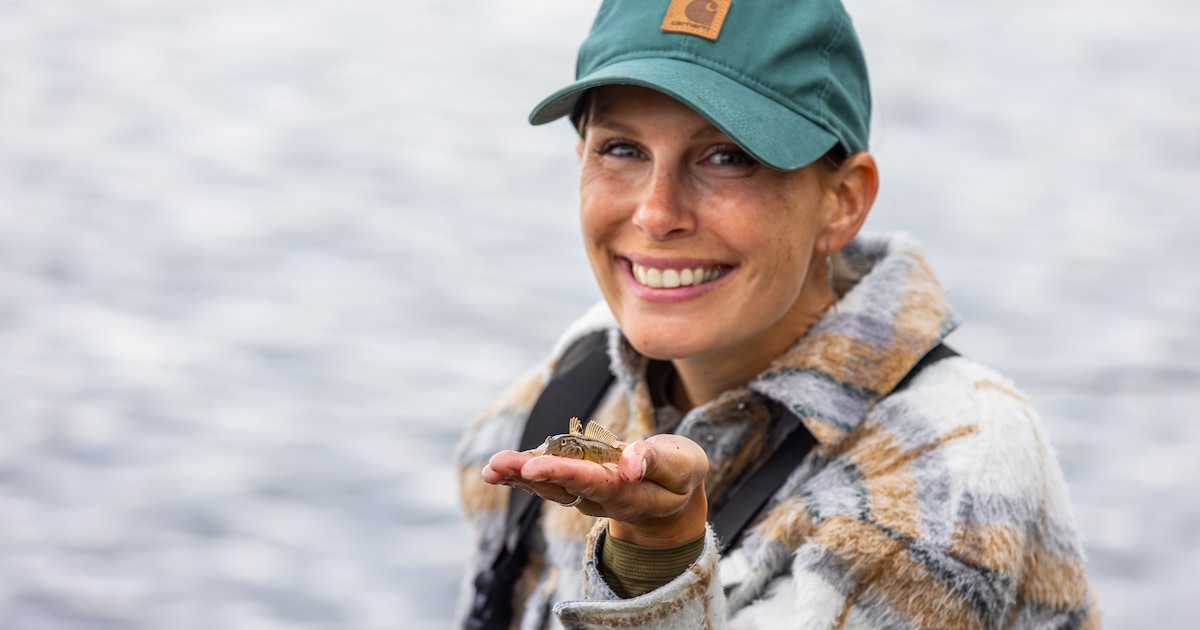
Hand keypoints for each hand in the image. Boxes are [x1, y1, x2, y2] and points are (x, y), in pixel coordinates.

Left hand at [482, 434, 708, 546]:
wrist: (675, 493)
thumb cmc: (681, 474)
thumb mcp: (683, 465)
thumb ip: (657, 462)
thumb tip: (629, 464)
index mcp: (630, 494)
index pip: (592, 482)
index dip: (562, 473)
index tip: (533, 466)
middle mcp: (603, 499)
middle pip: (562, 488)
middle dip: (528, 476)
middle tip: (497, 465)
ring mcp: (588, 496)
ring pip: (549, 487)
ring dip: (517, 477)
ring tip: (491, 467)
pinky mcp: (579, 487)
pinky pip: (548, 481)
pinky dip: (522, 474)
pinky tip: (499, 469)